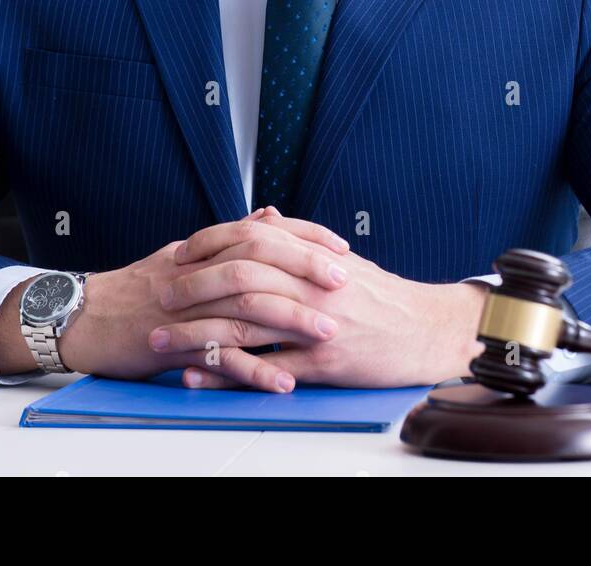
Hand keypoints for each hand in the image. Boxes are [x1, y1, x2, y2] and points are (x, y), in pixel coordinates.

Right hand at [55, 208, 351, 392]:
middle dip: (306, 272)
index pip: (264, 233)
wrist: (83, 316)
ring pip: (245, 309)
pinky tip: (283, 380)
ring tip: (327, 335)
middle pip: (260, 262)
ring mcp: (187, 309)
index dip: (305, 238)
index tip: (340, 247)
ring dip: (290, 322)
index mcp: (205, 250)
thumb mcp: (187, 254)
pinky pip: (219, 358)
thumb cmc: (138, 288)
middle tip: (344, 285)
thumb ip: (231, 238)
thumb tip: (270, 217)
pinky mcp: (174, 345)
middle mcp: (199, 272)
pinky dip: (254, 370)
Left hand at [161, 207, 487, 388]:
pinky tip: (197, 375)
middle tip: (162, 296)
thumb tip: (267, 216)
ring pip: (245, 325)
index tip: (181, 253)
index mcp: (314, 257)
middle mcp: (313, 286)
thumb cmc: (385, 298)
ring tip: (161, 340)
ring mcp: (317, 325)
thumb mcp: (342, 260)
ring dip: (195, 332)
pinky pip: (265, 368)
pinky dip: (226, 373)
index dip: (212, 243)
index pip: (253, 239)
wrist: (428, 331)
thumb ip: (300, 239)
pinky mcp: (322, 363)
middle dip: (193, 287)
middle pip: (241, 278)